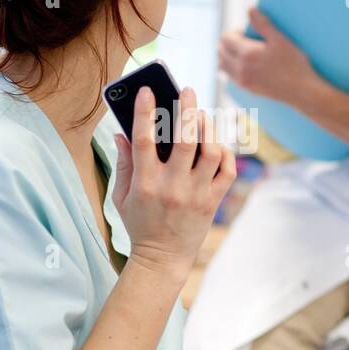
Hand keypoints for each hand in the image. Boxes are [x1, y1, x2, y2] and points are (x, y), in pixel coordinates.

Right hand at [113, 85, 235, 280]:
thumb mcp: (121, 196)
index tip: (147, 90)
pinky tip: (215, 142)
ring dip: (208, 128)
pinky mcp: (213, 202)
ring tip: (202, 114)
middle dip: (187, 109)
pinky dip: (225, 152)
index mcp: (146, 184)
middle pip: (184, 140)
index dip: (145, 112)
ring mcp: (196, 195)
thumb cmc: (139, 224)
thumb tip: (121, 133)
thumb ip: (123, 163)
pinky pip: (227, 170)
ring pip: (211, 152)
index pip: (144, 141)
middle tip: (188, 90)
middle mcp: (173, 187)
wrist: (163, 259)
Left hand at [219, 7, 319, 105]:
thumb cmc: (295, 64)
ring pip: (222, 65)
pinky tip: (245, 64)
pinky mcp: (247, 89)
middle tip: (243, 39)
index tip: (246, 32)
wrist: (302, 90)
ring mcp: (243, 80)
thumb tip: (250, 10)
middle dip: (228, 42)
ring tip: (241, 51)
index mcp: (247, 54)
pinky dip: (231, 67)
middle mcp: (241, 69)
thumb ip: (263, 24)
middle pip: (221, 51)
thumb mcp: (281, 40)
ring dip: (227, 55)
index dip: (234, 32)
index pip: (226, 39)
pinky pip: (230, 76)